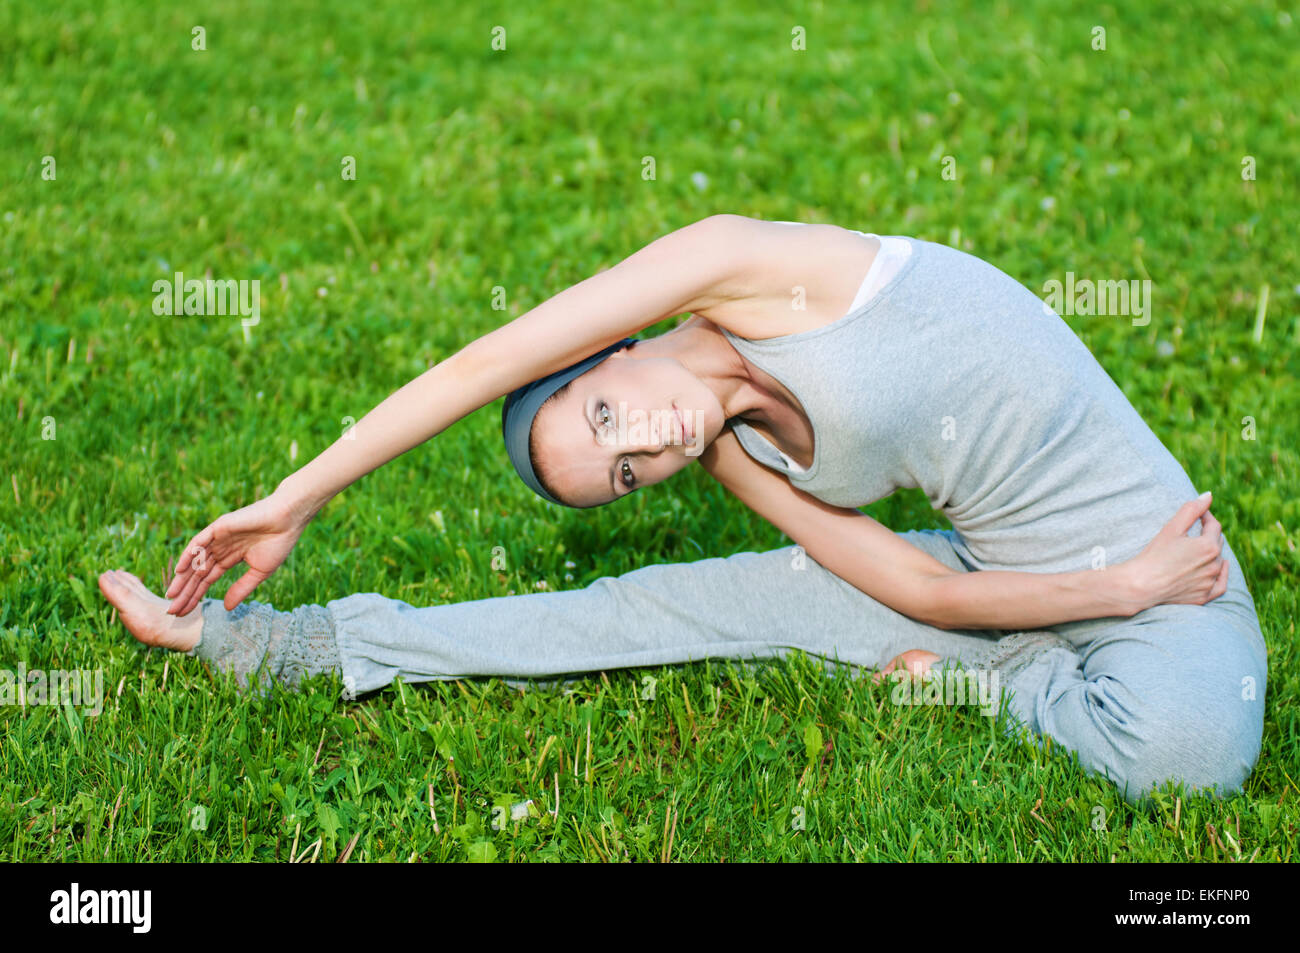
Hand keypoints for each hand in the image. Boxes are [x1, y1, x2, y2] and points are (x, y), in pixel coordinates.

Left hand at [164, 490, 309, 615]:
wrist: (288, 520)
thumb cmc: (278, 543)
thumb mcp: (259, 572)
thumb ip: (241, 589)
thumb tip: (226, 608)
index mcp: (230, 558)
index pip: (207, 580)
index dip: (195, 596)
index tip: (184, 612)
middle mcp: (220, 548)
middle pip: (197, 574)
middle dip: (185, 592)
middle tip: (172, 610)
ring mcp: (217, 538)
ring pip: (195, 561)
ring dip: (182, 578)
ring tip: (171, 596)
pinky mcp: (219, 527)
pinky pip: (199, 542)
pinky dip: (188, 555)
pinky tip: (179, 570)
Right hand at [1121, 492, 1227, 613]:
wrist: (1141, 586)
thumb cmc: (1154, 555)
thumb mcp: (1172, 528)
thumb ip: (1192, 509)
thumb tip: (1208, 495)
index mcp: (1209, 546)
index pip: (1214, 526)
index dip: (1205, 517)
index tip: (1197, 515)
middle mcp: (1214, 565)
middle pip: (1217, 543)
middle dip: (1208, 535)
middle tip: (1193, 532)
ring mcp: (1210, 582)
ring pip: (1218, 562)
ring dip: (1211, 554)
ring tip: (1196, 550)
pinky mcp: (1203, 596)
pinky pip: (1220, 585)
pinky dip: (1220, 576)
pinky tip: (1219, 568)